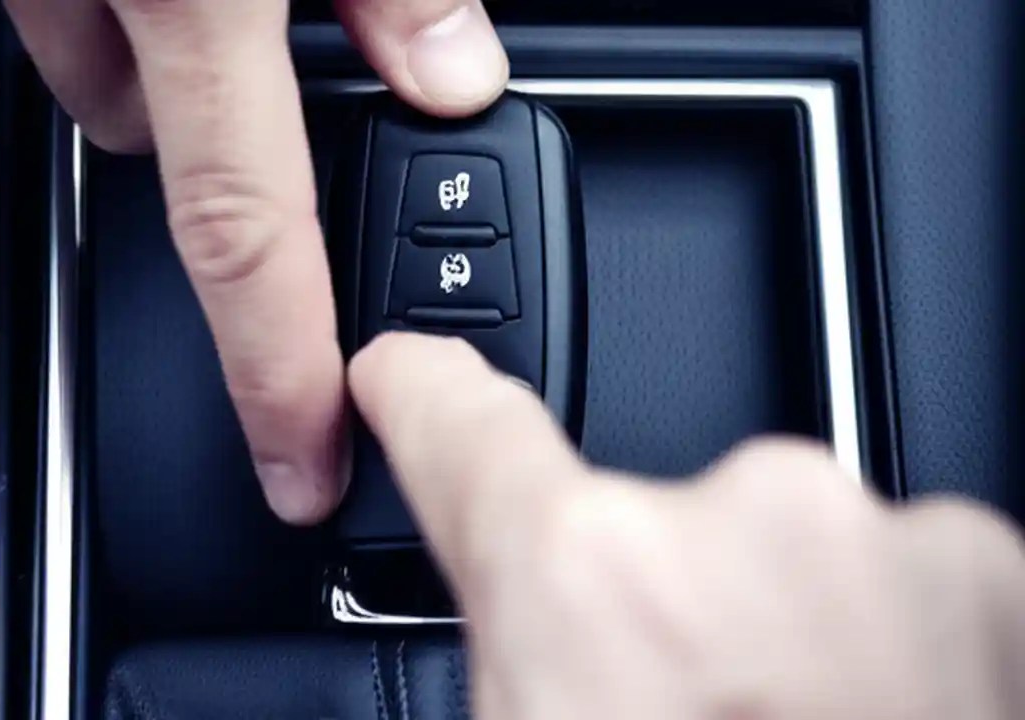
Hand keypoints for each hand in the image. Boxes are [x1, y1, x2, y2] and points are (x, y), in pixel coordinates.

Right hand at [5, 0, 508, 523]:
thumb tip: (452, 69)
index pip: (245, 235)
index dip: (274, 373)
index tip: (302, 463)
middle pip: (157, 163)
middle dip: (229, 173)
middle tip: (301, 117)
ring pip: (104, 83)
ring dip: (171, 84)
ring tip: (240, 8)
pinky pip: (66, 10)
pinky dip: (125, 12)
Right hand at [350, 333, 1024, 719]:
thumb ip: (516, 667)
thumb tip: (517, 652)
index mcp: (590, 581)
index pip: (459, 425)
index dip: (419, 393)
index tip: (404, 374)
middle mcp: (743, 520)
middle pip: (648, 526)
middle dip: (662, 616)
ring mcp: (892, 544)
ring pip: (786, 554)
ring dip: (785, 636)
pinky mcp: (995, 575)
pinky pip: (898, 580)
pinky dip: (883, 649)